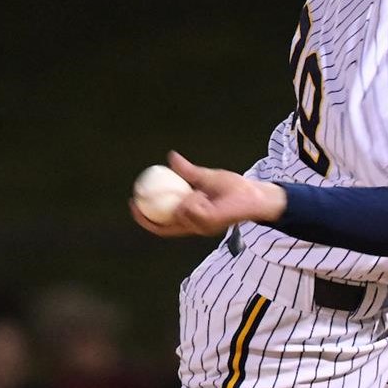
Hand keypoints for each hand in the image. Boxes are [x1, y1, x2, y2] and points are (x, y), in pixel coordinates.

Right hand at [129, 151, 286, 238]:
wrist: (255, 194)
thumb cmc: (234, 188)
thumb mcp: (206, 177)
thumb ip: (188, 171)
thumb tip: (170, 157)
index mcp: (191, 219)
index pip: (162, 224)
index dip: (144, 217)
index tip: (133, 200)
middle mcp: (195, 226)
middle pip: (163, 229)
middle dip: (145, 219)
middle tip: (136, 201)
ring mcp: (202, 227)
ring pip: (178, 214)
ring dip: (183, 199)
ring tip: (199, 192)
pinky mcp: (211, 222)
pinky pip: (192, 208)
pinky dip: (194, 198)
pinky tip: (205, 194)